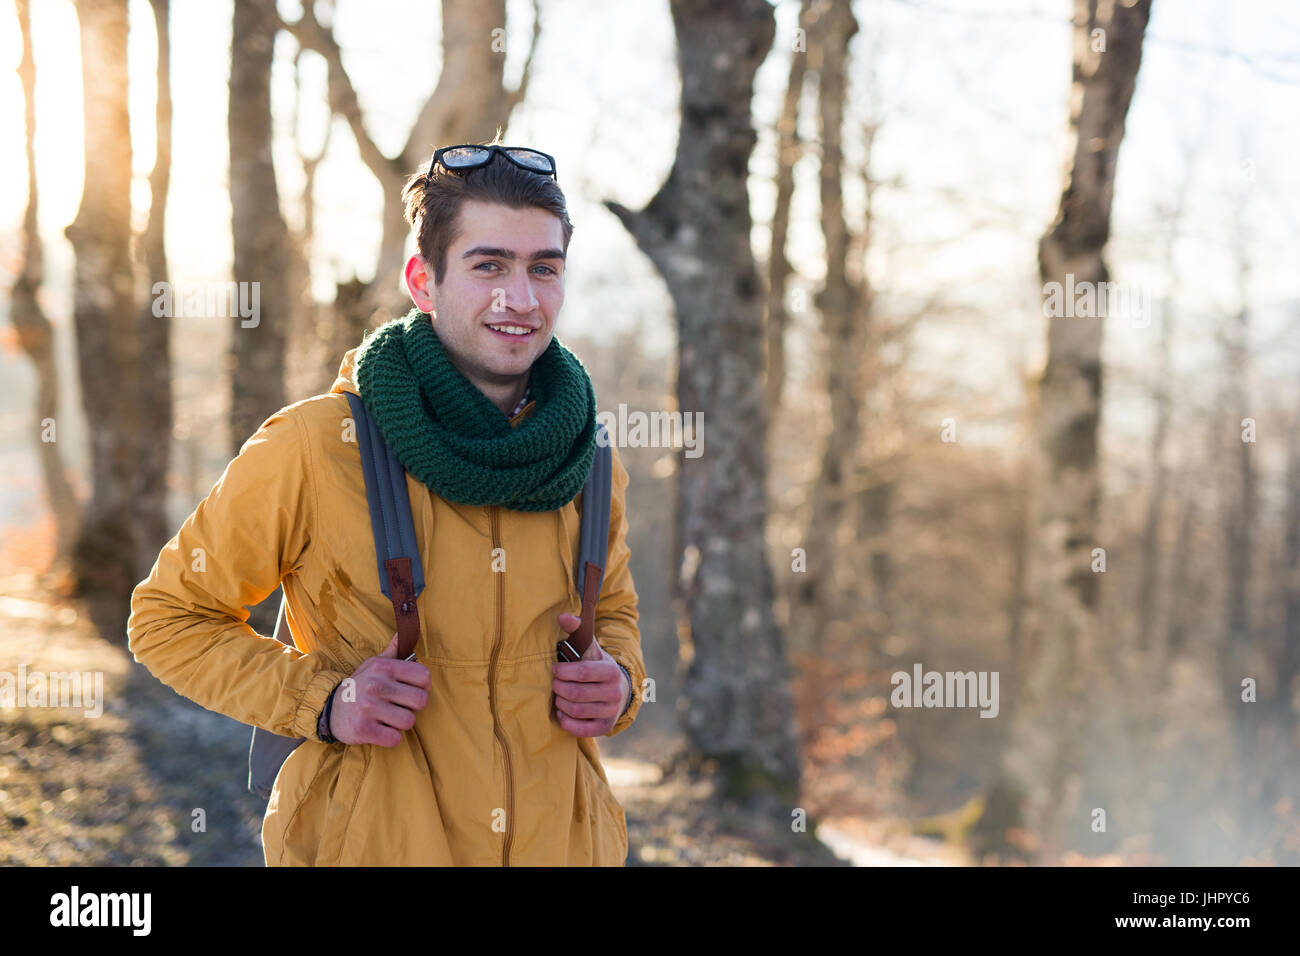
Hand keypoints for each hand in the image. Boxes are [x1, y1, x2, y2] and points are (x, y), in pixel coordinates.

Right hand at [329, 632, 430, 746]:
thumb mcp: (373, 664)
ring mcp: (368, 707)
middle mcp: (376, 685)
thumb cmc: (360, 686)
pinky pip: (394, 738)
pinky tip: (381, 729)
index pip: (424, 676)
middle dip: (413, 707)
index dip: (423, 686)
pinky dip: (390, 737)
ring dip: (401, 724)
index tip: (412, 689)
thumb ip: (393, 651)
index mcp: (383, 667)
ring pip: (409, 721)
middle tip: (400, 706)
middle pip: (421, 701)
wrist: (329, 709)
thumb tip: (403, 632)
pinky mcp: (363, 729)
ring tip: (388, 718)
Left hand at [551, 612, 628, 736]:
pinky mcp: (606, 727)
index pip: (583, 672)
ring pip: (577, 711)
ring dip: (561, 704)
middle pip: (576, 693)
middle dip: (559, 688)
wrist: (618, 688)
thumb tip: (562, 615)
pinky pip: (582, 730)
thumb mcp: (589, 647)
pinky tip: (562, 713)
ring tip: (558, 696)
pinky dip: (567, 722)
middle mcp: (615, 692)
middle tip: (554, 684)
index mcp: (611, 671)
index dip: (564, 671)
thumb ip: (576, 630)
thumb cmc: (597, 666)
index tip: (555, 668)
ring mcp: (611, 711)